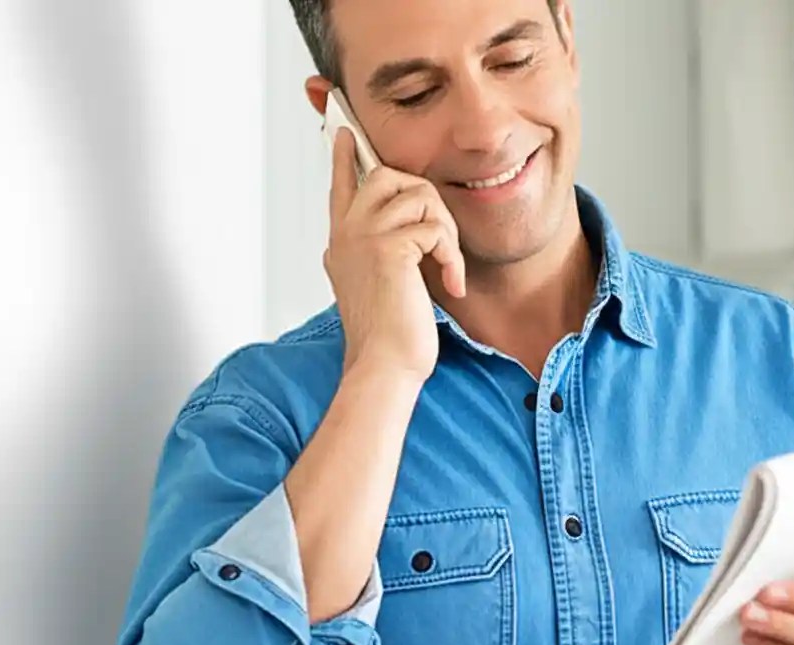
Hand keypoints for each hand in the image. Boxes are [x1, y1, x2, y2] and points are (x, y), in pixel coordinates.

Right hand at [325, 127, 465, 381]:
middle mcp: (346, 233)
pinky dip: (452, 257)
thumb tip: (407, 233)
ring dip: (446, 233)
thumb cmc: (391, 337)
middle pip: (387, 175)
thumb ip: (384, 253)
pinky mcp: (387, 248)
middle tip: (440, 242)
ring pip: (420, 196)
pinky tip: (451, 284)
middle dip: (427, 199)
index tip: (343, 128)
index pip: (341, 186)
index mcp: (341, 243)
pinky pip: (436, 228)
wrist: (385, 365)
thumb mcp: (382, 286)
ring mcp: (362, 237)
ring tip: (446, 269)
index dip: (344, 156)